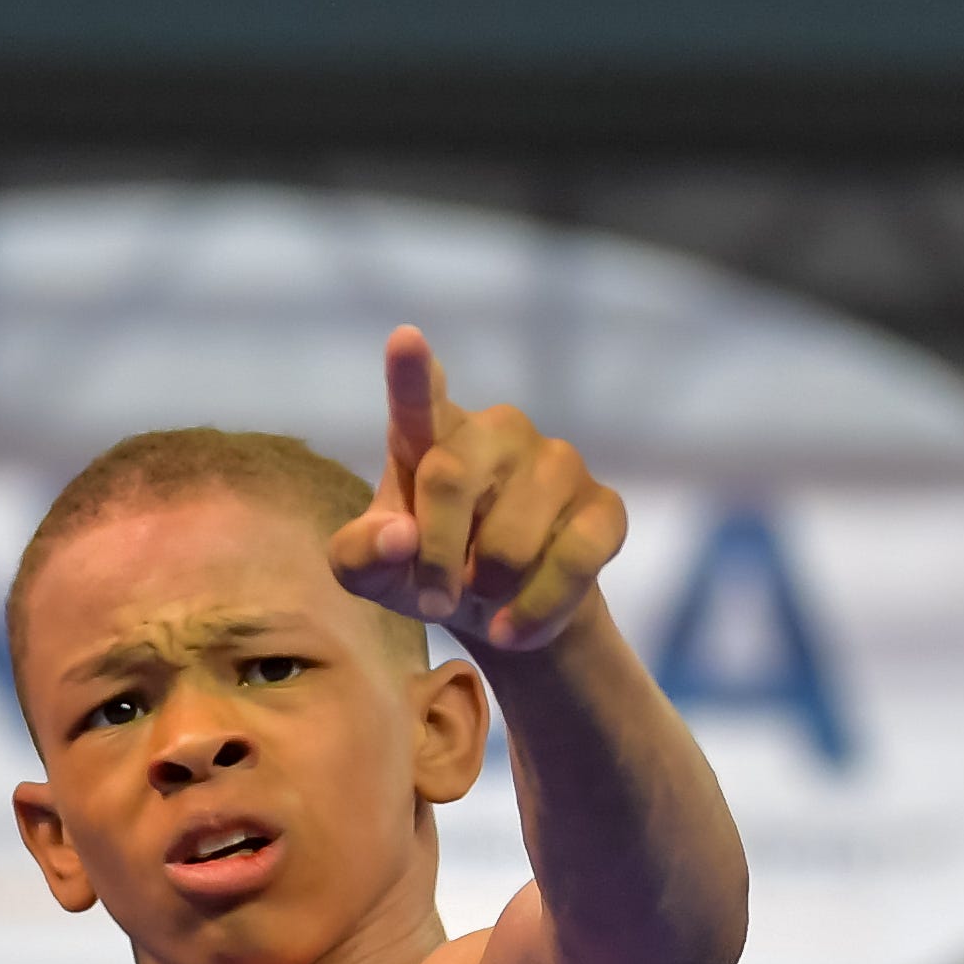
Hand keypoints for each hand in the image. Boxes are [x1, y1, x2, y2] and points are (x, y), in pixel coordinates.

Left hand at [328, 326, 625, 654]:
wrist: (505, 613)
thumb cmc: (427, 573)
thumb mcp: (374, 577)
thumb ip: (359, 556)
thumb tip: (399, 537)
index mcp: (431, 435)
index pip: (421, 399)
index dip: (412, 373)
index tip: (405, 339)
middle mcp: (496, 431)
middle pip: (448, 480)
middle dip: (433, 558)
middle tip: (431, 603)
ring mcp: (556, 461)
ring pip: (510, 539)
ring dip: (487, 589)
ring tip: (484, 597)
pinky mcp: (604, 506)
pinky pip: (572, 563)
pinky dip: (538, 610)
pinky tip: (519, 624)